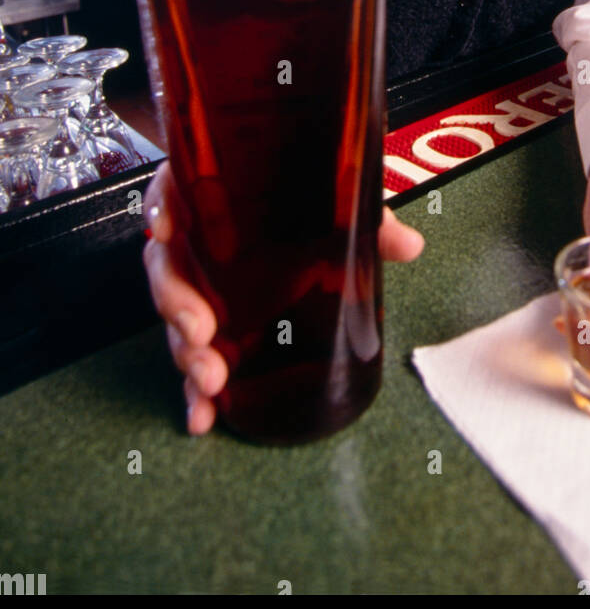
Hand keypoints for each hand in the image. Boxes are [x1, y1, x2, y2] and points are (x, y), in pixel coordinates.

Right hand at [142, 160, 423, 434]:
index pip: (172, 192)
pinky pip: (193, 354)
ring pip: (175, 316)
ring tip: (210, 381)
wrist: (310, 206)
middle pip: (167, 266)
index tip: (166, 229)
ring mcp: (201, 285)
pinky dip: (193, 390)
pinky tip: (202, 416)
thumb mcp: (340, 200)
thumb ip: (369, 219)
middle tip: (200, 334)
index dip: (162, 209)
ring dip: (185, 352)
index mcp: (215, 194)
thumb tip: (409, 245)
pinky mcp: (212, 324)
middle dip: (177, 303)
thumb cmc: (312, 198)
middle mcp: (197, 239)